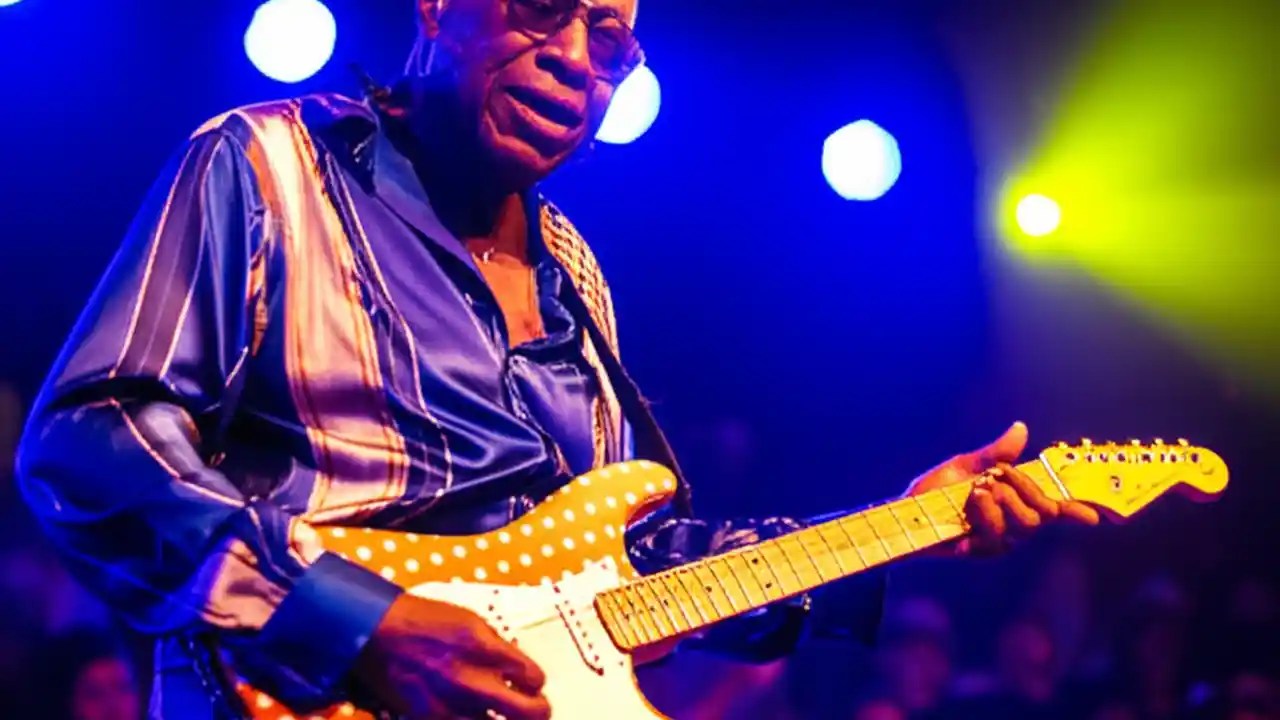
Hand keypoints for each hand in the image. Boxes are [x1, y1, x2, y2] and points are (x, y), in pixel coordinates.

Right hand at [355, 594, 549, 719]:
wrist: (377, 633)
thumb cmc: (423, 621)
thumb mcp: (470, 621)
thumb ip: (498, 647)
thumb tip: (519, 670)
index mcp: (485, 649)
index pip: (533, 677)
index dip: (536, 682)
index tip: (531, 683)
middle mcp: (473, 680)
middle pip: (528, 712)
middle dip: (538, 711)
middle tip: (536, 709)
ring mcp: (452, 706)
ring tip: (503, 716)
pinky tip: (471, 715)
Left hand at [905, 422, 1099, 555]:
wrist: (906, 511)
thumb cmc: (934, 491)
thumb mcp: (966, 465)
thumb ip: (997, 453)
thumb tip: (1021, 428)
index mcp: (1013, 499)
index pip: (1053, 506)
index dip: (1077, 508)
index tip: (1097, 511)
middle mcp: (1011, 521)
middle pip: (1046, 513)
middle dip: (1027, 488)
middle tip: (999, 473)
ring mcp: (999, 538)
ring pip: (1028, 523)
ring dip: (1006, 499)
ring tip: (980, 488)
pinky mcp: (982, 550)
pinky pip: (1000, 533)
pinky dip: (988, 510)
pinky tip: (972, 500)